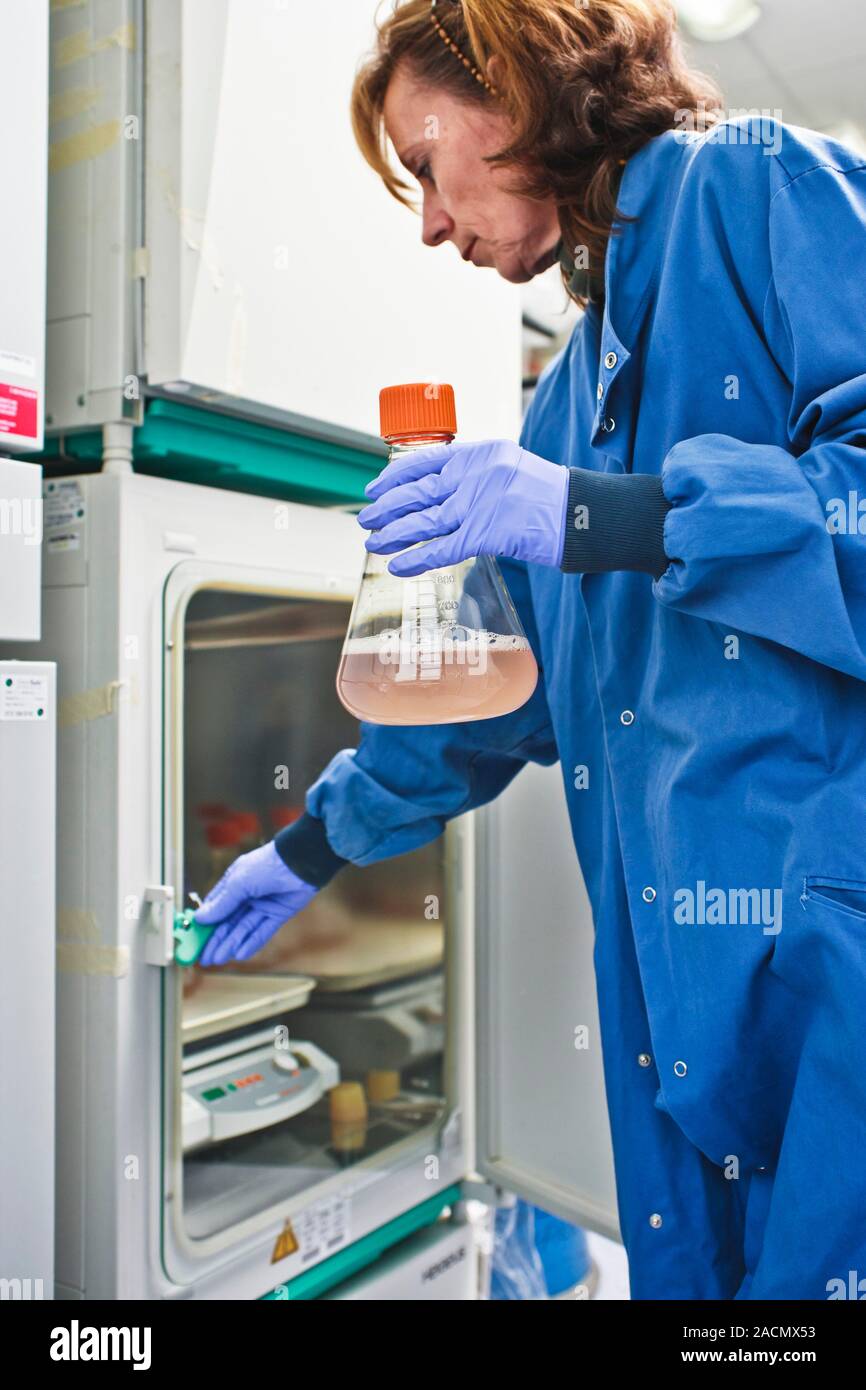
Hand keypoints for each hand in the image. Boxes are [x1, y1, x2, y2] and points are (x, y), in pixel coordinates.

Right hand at [194, 841, 317, 964]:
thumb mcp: (238, 883)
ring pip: (243, 929)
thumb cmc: (267, 864)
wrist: (300, 861)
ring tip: (219, 959)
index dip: (204, 925)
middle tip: (206, 958)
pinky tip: (239, 954)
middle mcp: (246, 896)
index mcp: (233, 883)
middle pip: (228, 922)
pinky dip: (251, 943)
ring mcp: (262, 905)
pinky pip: (262, 932)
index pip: (215, 907)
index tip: (194, 941)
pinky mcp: (277, 914)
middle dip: (216, 940)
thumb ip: (222, 903)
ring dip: (230, 944)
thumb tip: (201, 918)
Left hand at [357, 439, 568, 576]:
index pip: (425, 461)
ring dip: (393, 533)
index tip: (374, 487)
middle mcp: (476, 474)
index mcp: (480, 453)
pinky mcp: (486, 534)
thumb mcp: (511, 468)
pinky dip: (417, 558)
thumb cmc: (549, 496)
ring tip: (373, 542)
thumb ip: (476, 476)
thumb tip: (439, 494)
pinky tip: (398, 564)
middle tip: (365, 519)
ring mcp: (480, 504)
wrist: (581, 514)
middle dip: (386, 507)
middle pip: (418, 492)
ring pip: (424, 521)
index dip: (394, 476)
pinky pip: (442, 549)